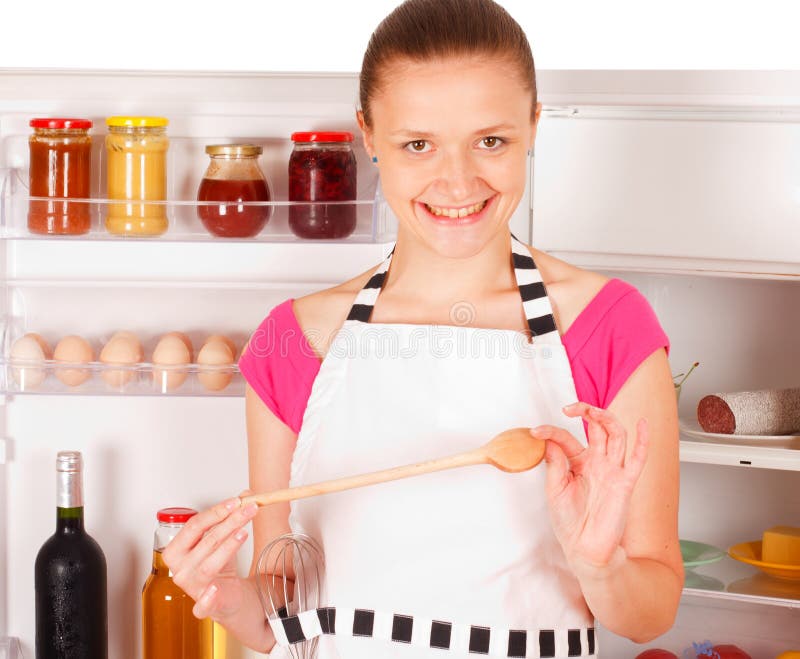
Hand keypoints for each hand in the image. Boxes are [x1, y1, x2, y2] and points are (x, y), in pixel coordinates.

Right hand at [162, 494, 258, 619]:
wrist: (227, 596)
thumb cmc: (220, 565)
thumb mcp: (225, 538)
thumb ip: (232, 516)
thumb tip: (247, 494)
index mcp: (177, 550)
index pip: (194, 525)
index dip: (216, 512)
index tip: (235, 501)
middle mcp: (180, 569)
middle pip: (206, 541)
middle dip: (230, 522)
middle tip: (248, 509)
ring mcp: (191, 588)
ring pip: (209, 565)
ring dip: (228, 546)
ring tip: (244, 531)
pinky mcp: (205, 606)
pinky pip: (202, 605)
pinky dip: (208, 598)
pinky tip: (215, 589)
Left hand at [532, 402, 648, 569]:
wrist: (585, 550)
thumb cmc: (570, 523)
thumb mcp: (554, 490)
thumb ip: (555, 464)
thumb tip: (548, 441)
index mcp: (578, 464)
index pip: (566, 439)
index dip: (550, 432)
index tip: (535, 431)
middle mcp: (597, 463)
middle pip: (596, 428)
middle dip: (585, 412)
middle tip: (568, 408)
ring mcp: (612, 471)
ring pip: (615, 435)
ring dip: (605, 418)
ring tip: (591, 410)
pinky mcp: (625, 483)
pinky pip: (638, 459)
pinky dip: (643, 441)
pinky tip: (642, 424)